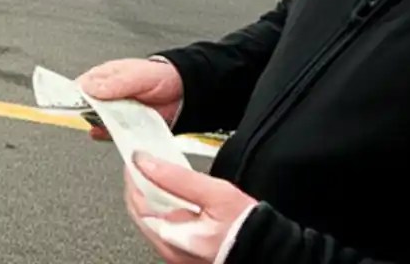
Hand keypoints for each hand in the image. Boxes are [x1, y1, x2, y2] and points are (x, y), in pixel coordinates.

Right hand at [77, 58, 182, 140]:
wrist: (185, 92)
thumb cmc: (159, 77)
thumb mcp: (136, 75)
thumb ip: (114, 83)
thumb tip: (88, 88)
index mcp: (103, 78)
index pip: (79, 87)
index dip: (72, 96)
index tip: (70, 104)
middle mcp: (106, 96)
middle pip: (85, 107)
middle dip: (87, 113)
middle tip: (94, 115)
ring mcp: (115, 113)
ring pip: (97, 122)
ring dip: (100, 125)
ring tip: (106, 125)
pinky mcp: (124, 128)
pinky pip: (111, 135)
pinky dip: (109, 137)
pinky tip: (110, 135)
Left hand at [124, 152, 257, 262]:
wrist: (275, 253)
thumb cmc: (250, 229)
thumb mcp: (215, 194)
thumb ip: (176, 178)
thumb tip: (145, 161)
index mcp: (170, 236)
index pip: (136, 201)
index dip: (134, 175)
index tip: (137, 157)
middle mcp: (169, 250)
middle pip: (142, 212)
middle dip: (141, 185)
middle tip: (147, 163)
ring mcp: (177, 255)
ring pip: (154, 221)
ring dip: (153, 197)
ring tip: (161, 176)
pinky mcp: (188, 256)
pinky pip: (168, 229)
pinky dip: (167, 210)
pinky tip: (176, 197)